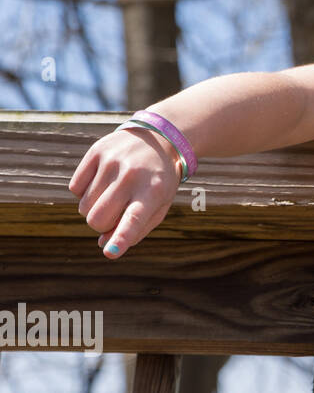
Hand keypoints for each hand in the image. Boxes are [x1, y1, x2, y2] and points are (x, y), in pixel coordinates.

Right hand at [68, 126, 182, 258]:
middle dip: (101, 226)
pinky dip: (85, 192)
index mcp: (153, 192)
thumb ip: (136, 230)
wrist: (159, 139)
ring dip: (94, 209)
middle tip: (116, 214)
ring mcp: (112, 162)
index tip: (110, 253)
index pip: (134, 219)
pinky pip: (74, 189)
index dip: (121, 237)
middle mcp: (132, 176)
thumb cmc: (158, 182)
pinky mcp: (96, 152)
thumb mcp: (158, 206)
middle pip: (98, 219)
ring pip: (84, 207)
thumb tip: (104, 245)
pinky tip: (102, 182)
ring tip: (113, 195)